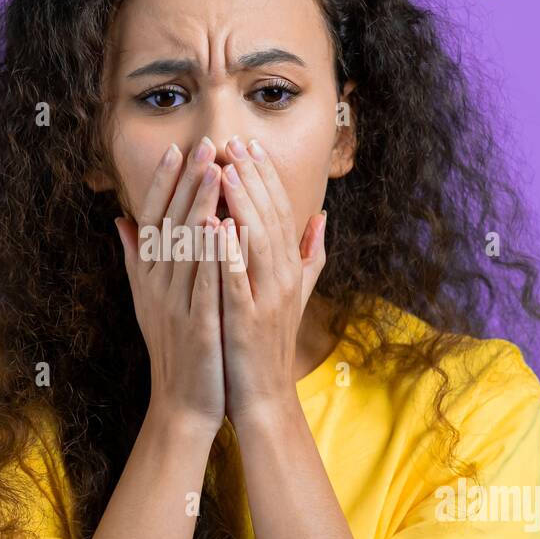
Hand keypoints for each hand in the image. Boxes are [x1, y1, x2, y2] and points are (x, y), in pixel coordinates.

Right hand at [115, 137, 226, 435]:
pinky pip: (205, 284)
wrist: (184, 404)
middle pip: (172, 225)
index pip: (156, 220)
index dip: (166, 183)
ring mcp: (176, 306)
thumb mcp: (149, 300)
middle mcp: (159, 287)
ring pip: (188, 248)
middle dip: (188, 183)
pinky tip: (224, 229)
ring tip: (216, 172)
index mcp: (151, 277)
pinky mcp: (197, 327)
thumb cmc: (174, 348)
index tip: (178, 149)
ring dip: (201, 207)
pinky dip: (213, 255)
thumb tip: (120, 220)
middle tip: (204, 145)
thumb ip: (136, 258)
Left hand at [217, 136, 326, 426]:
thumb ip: (307, 254)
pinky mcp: (249, 321)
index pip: (279, 212)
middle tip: (234, 142)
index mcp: (287, 268)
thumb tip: (322, 216)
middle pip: (271, 218)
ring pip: (258, 243)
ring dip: (243, 205)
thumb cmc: (268, 342)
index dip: (265, 177)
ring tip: (225, 172)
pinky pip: (239, 282)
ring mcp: (268, 299)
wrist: (262, 395)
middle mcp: (283, 278)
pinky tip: (217, 229)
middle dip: (253, 178)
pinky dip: (230, 254)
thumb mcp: (292, 293)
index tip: (248, 144)